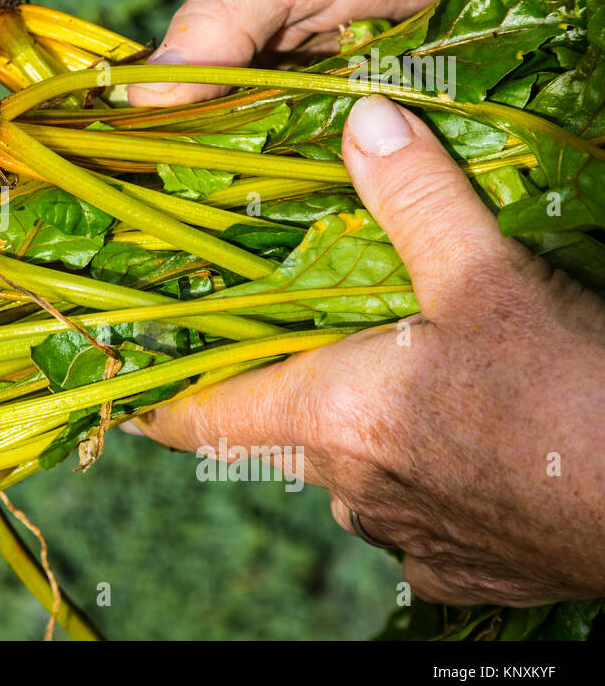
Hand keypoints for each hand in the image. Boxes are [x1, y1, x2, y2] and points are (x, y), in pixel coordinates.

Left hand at [128, 95, 604, 605]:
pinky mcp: (460, 567)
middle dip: (271, 381)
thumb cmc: (575, 398)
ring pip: (340, 469)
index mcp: (329, 417)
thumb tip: (361, 118)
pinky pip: (404, 512)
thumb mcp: (492, 277)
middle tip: (280, 327)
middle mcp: (349, 488)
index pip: (196, 418)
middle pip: (272, 431)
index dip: (155, 393)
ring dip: (347, 422)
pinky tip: (450, 431)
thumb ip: (416, 197)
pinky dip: (409, 469)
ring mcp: (403, 534)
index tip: (126, 373)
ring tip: (377, 367)